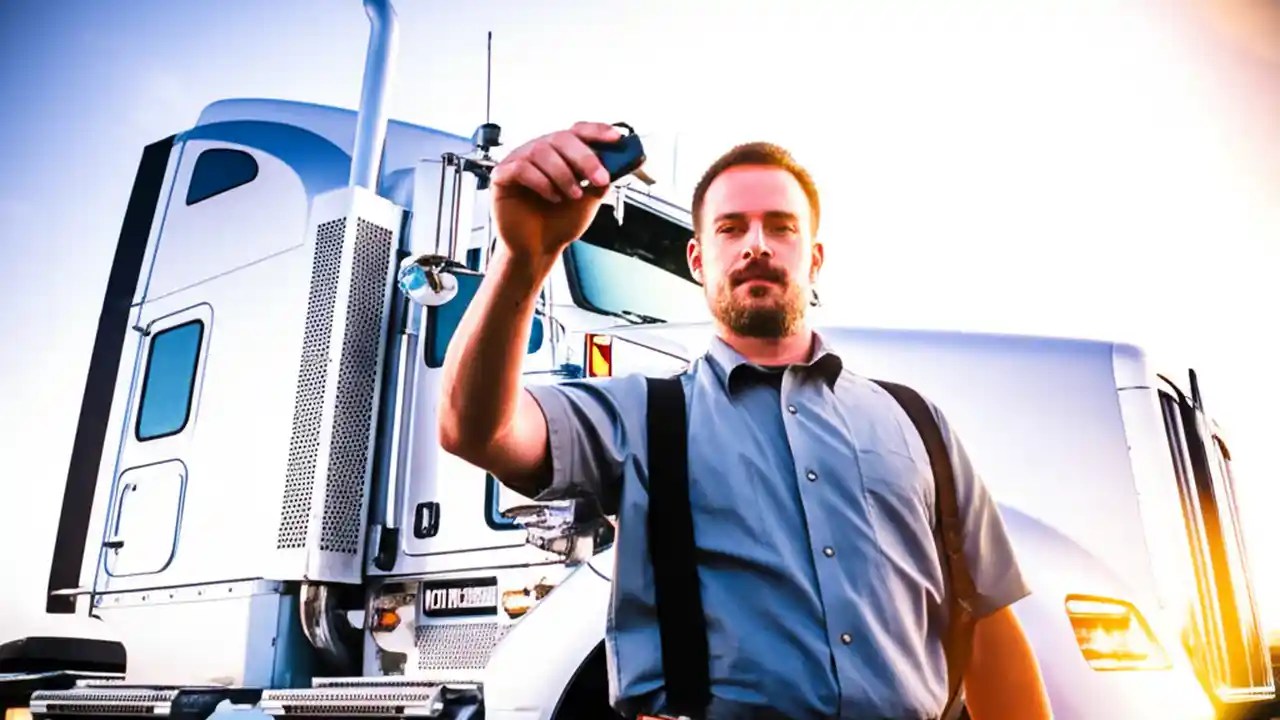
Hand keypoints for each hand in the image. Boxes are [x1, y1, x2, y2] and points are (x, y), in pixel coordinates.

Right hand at [490, 121, 623, 260]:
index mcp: (560, 152)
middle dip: (585, 158)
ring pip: (541, 151)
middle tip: (600, 179)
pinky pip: (521, 168)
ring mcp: (518, 161)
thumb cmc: (560, 222)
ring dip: (563, 174)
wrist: (540, 248)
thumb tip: (619, 162)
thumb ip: (601, 179)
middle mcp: (539, 151)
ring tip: (572, 195)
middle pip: (561, 138)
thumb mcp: (590, 199)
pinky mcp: (502, 177)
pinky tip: (551, 197)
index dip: (596, 131)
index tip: (615, 138)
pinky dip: (541, 182)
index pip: (577, 131)